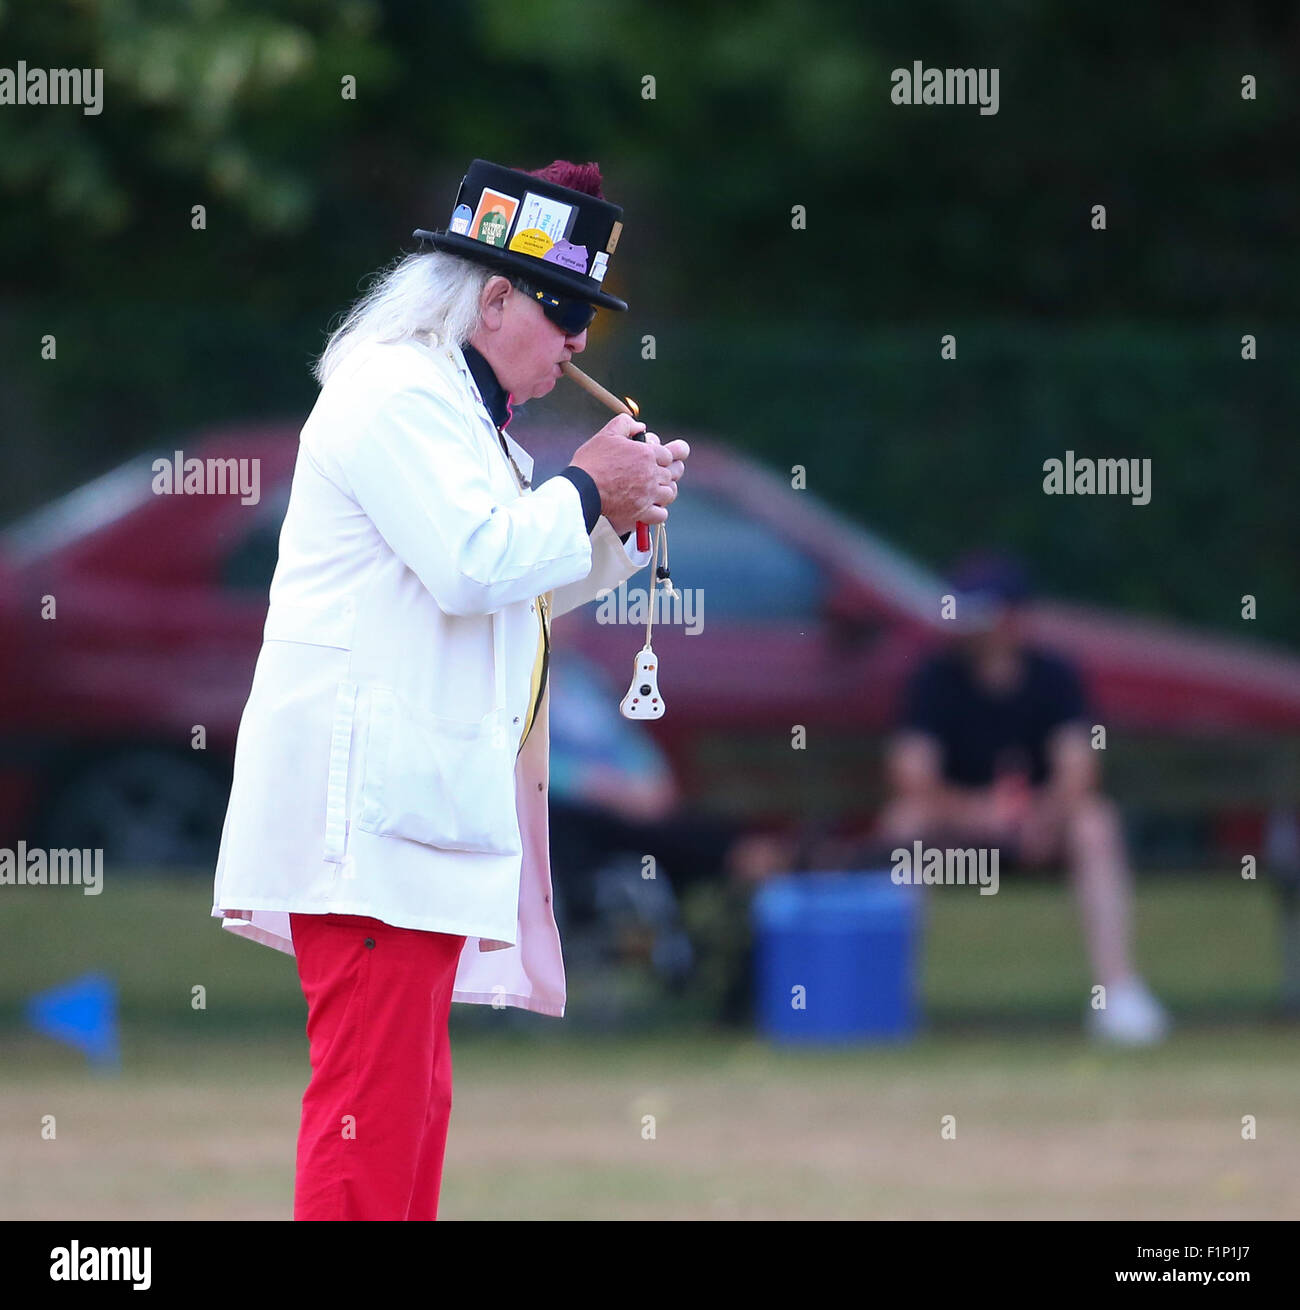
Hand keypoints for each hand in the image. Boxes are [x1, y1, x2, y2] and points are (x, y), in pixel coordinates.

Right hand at [569, 418, 689, 537]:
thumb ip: (626, 424)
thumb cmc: (592, 461)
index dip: (661, 457)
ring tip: (652, 491)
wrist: (581, 489)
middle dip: (663, 473)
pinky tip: (650, 507)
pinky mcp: (641, 512)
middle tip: (651, 475)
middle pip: (672, 474)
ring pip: (669, 493)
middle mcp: (651, 474)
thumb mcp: (606, 434)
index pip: (668, 455)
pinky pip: (661, 514)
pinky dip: (658, 511)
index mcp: (646, 453)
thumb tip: (641, 426)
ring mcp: (648, 494)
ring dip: (663, 491)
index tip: (653, 460)